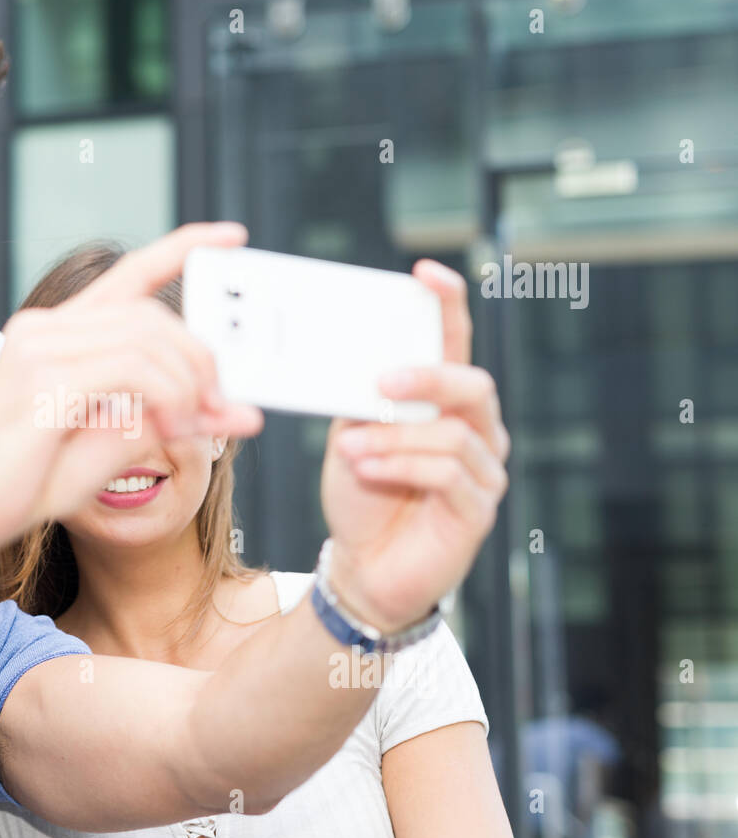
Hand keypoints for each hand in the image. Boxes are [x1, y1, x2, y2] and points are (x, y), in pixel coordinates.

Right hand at [0, 223, 263, 554]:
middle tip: (221, 404)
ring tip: (189, 425)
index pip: (128, 274)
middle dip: (200, 358)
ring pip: (146, 338)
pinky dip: (167, 397)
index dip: (182, 248)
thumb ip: (175, 417)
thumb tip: (242, 412)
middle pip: (150, 314)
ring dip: (185, 384)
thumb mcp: (119, 442)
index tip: (231, 236)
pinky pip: (131, 369)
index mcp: (58, 333)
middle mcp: (44, 328)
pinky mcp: (41, 379)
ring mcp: (38, 348)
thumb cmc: (32, 480)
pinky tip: (171, 427)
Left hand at [319, 259, 509, 633]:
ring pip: (452, 435)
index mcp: (447, 403)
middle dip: (426, 378)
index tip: (427, 273)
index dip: (449, 305)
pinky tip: (366, 469)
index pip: (457, 344)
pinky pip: (449, 475)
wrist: (362, 564)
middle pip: (471, 385)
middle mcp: (478, 430)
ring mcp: (484, 471)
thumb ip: (362, 399)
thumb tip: (356, 358)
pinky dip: (401, 467)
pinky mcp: (478, 510)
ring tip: (351, 450)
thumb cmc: (362, 494)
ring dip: (395, 439)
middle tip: (380, 384)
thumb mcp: (353, 434)